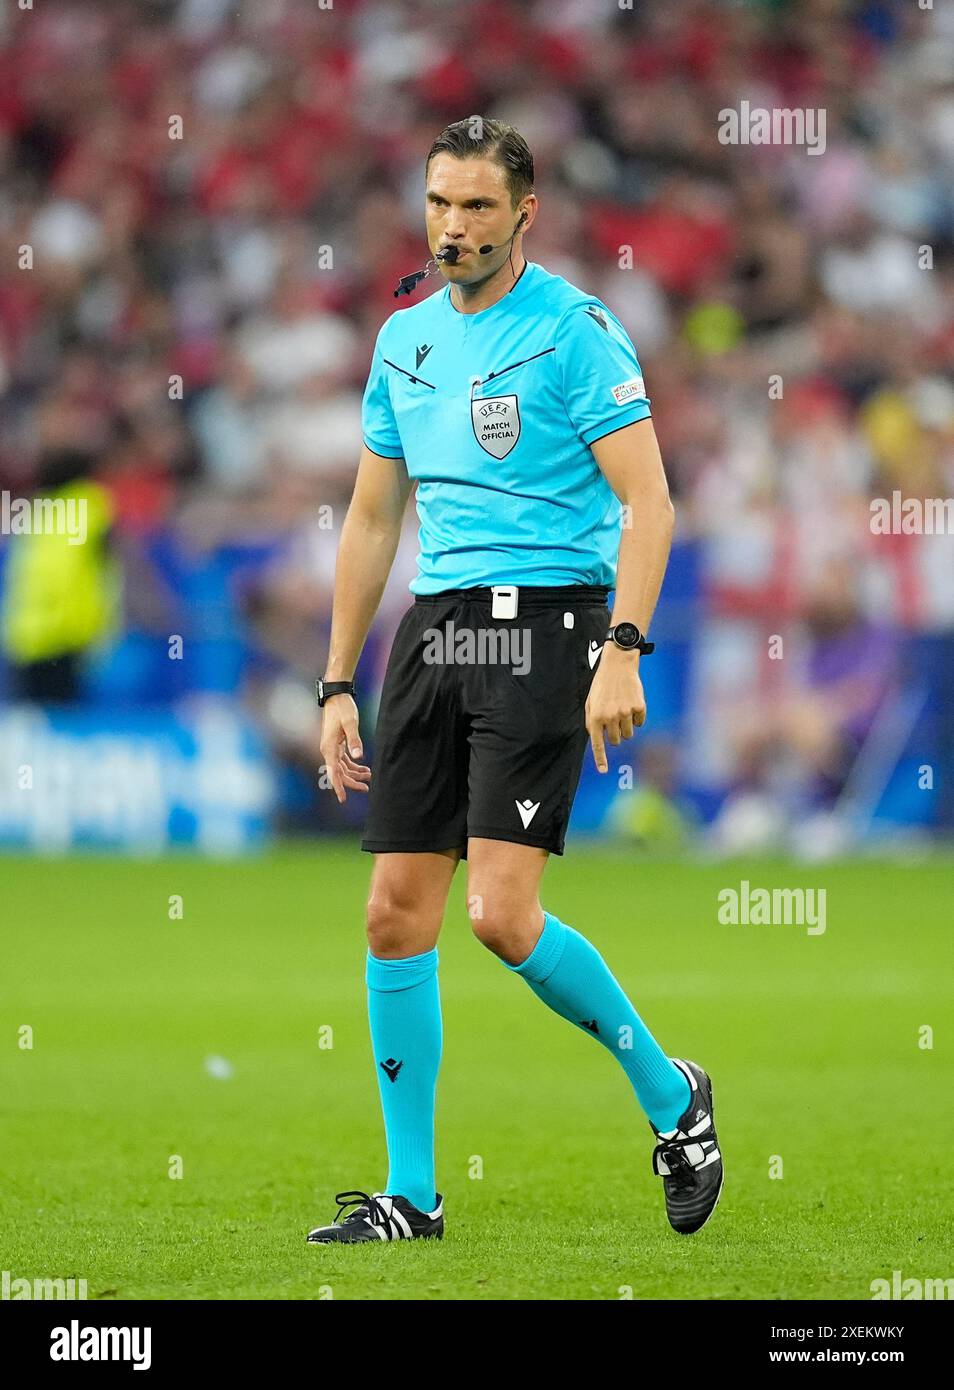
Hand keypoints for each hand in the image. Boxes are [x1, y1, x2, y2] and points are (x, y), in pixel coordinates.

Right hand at [319, 695, 370, 802]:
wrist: (336, 696)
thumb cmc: (342, 708)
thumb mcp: (350, 723)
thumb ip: (354, 740)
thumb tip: (359, 756)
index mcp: (329, 748)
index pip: (333, 773)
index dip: (339, 787)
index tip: (343, 799)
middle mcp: (328, 750)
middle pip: (339, 773)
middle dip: (351, 782)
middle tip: (366, 789)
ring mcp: (332, 747)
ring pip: (342, 768)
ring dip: (354, 774)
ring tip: (369, 776)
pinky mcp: (337, 744)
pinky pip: (344, 760)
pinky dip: (353, 765)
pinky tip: (364, 767)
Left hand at [585, 647, 645, 772]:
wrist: (618, 665)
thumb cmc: (602, 685)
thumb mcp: (590, 702)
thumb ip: (592, 721)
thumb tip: (597, 739)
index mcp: (595, 716)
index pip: (598, 744)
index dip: (601, 759)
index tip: (604, 771)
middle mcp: (610, 717)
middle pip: (616, 740)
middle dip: (615, 735)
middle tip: (614, 719)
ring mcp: (625, 712)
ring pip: (628, 734)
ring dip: (626, 727)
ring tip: (622, 711)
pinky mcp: (639, 707)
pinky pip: (640, 722)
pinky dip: (637, 717)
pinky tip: (632, 704)